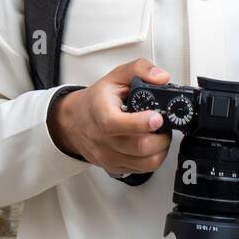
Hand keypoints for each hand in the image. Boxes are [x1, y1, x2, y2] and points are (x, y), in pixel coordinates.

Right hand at [49, 58, 173, 175]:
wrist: (75, 122)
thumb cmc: (97, 101)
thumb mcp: (116, 76)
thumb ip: (139, 69)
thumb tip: (161, 77)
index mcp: (101, 113)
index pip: (118, 123)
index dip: (141, 123)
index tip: (157, 118)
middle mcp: (103, 139)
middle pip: (140, 147)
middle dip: (161, 136)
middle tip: (164, 125)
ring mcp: (109, 156)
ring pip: (146, 163)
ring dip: (161, 149)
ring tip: (159, 135)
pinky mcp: (115, 168)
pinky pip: (143, 170)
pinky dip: (153, 158)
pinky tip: (151, 145)